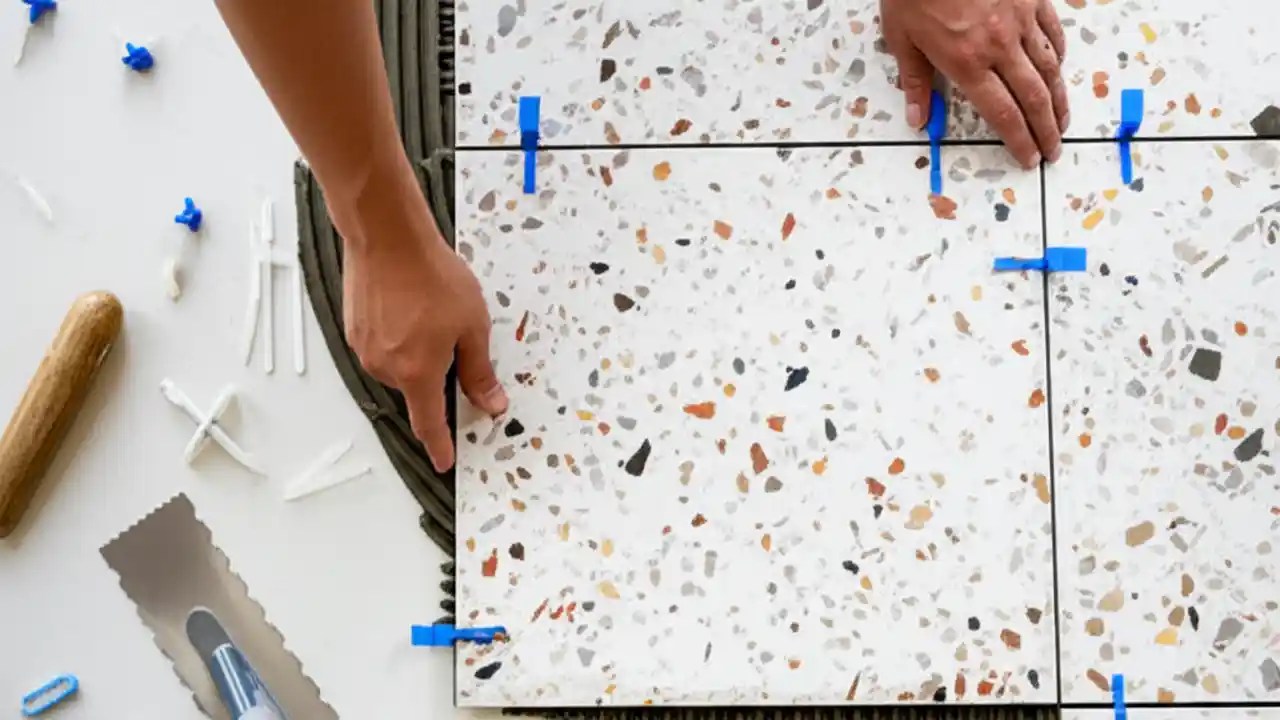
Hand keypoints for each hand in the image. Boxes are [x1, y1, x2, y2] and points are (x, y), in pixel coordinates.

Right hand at [332, 165, 507, 471]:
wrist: (387, 236)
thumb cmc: (433, 277)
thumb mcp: (472, 326)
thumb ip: (479, 372)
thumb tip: (492, 405)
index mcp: (417, 374)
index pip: (429, 423)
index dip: (438, 444)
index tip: (443, 460)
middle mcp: (385, 369)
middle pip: (417, 387)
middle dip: (436, 371)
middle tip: (450, 333)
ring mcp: (364, 349)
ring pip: (399, 366)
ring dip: (416, 351)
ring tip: (427, 310)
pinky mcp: (353, 330)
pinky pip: (383, 346)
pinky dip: (398, 335)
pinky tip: (408, 305)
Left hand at [881, 0, 1068, 168]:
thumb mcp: (900, 36)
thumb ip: (914, 79)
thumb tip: (919, 118)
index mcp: (966, 62)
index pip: (1002, 114)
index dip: (1019, 141)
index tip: (1029, 158)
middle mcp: (999, 46)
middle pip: (1034, 98)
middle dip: (1046, 130)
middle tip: (1054, 151)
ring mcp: (1020, 20)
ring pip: (1050, 68)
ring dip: (1059, 100)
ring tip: (1062, 121)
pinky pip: (1053, 33)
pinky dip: (1058, 56)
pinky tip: (1058, 69)